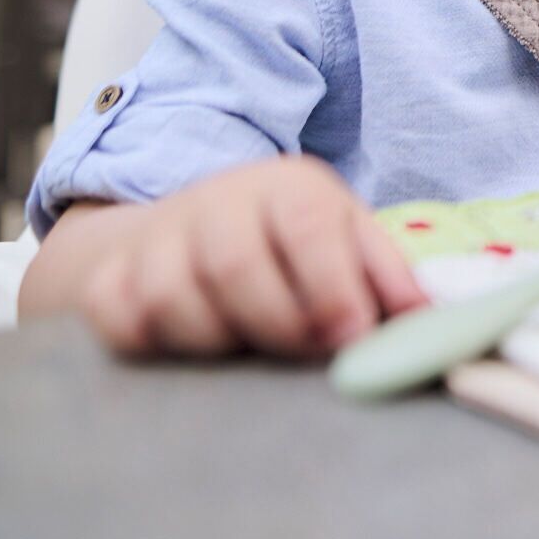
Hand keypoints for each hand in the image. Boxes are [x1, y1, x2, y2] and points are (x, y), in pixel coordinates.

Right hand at [57, 157, 425, 359]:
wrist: (184, 232)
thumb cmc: (286, 246)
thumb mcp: (347, 241)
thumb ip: (388, 278)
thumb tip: (430, 318)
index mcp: (287, 187)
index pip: (306, 222)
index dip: (330, 283)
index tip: (350, 334)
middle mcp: (217, 202)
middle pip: (235, 266)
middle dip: (279, 323)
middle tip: (306, 351)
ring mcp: (157, 240)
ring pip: (177, 302)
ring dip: (221, 342)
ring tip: (249, 343)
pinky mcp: (108, 282)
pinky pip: (124, 325)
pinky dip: (156, 346)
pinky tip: (189, 343)